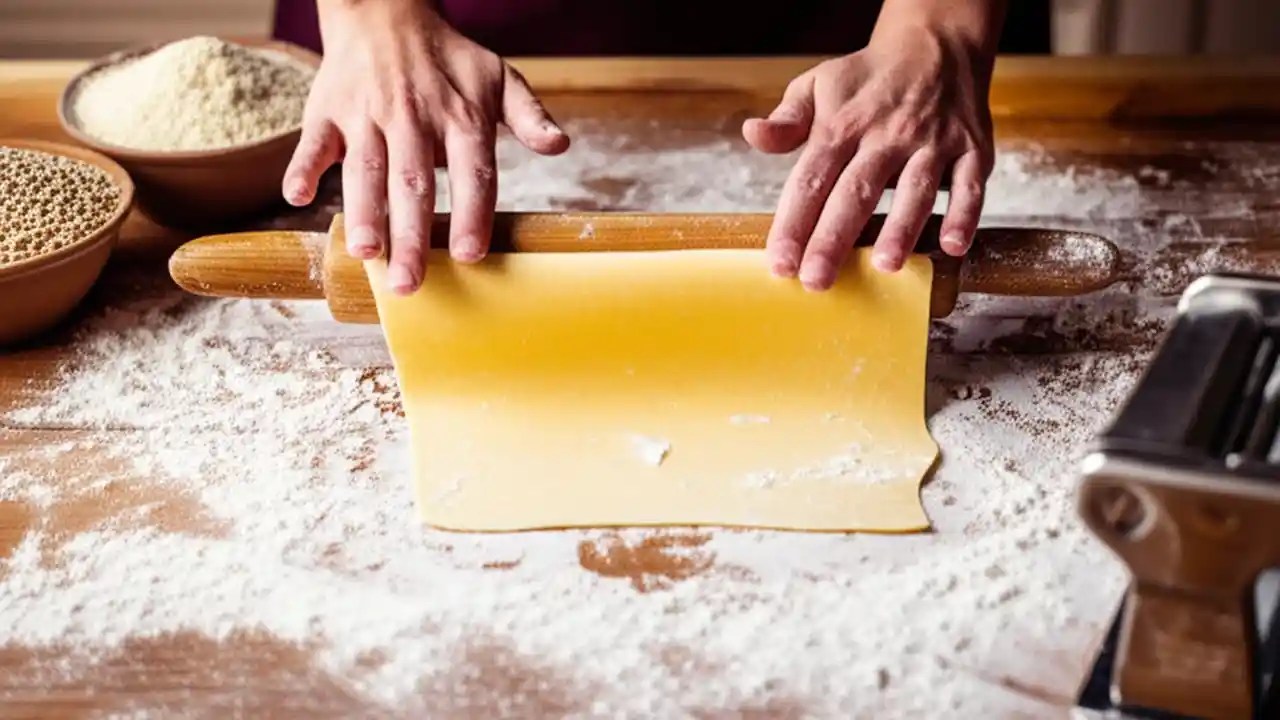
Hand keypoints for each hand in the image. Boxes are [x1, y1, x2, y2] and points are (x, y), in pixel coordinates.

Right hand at [282, 0, 569, 293]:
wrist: (385, 13)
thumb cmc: (448, 60)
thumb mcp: (498, 78)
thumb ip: (529, 116)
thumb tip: (561, 145)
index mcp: (461, 117)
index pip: (471, 172)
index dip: (472, 214)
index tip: (469, 256)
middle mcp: (413, 118)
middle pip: (413, 182)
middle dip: (411, 235)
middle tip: (409, 284)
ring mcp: (367, 114)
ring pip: (365, 169)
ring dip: (364, 212)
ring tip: (367, 253)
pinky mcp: (328, 110)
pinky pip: (314, 141)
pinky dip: (303, 167)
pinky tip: (299, 197)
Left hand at [743, 14, 997, 290]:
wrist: (935, 44)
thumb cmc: (868, 79)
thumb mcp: (818, 85)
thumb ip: (787, 119)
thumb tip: (753, 134)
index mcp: (843, 125)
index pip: (812, 178)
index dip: (794, 222)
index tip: (780, 262)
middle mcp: (886, 135)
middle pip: (856, 192)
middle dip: (834, 238)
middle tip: (816, 281)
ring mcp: (931, 143)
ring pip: (915, 189)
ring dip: (901, 228)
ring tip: (885, 266)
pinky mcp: (971, 150)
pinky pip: (971, 185)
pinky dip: (965, 215)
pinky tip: (952, 245)